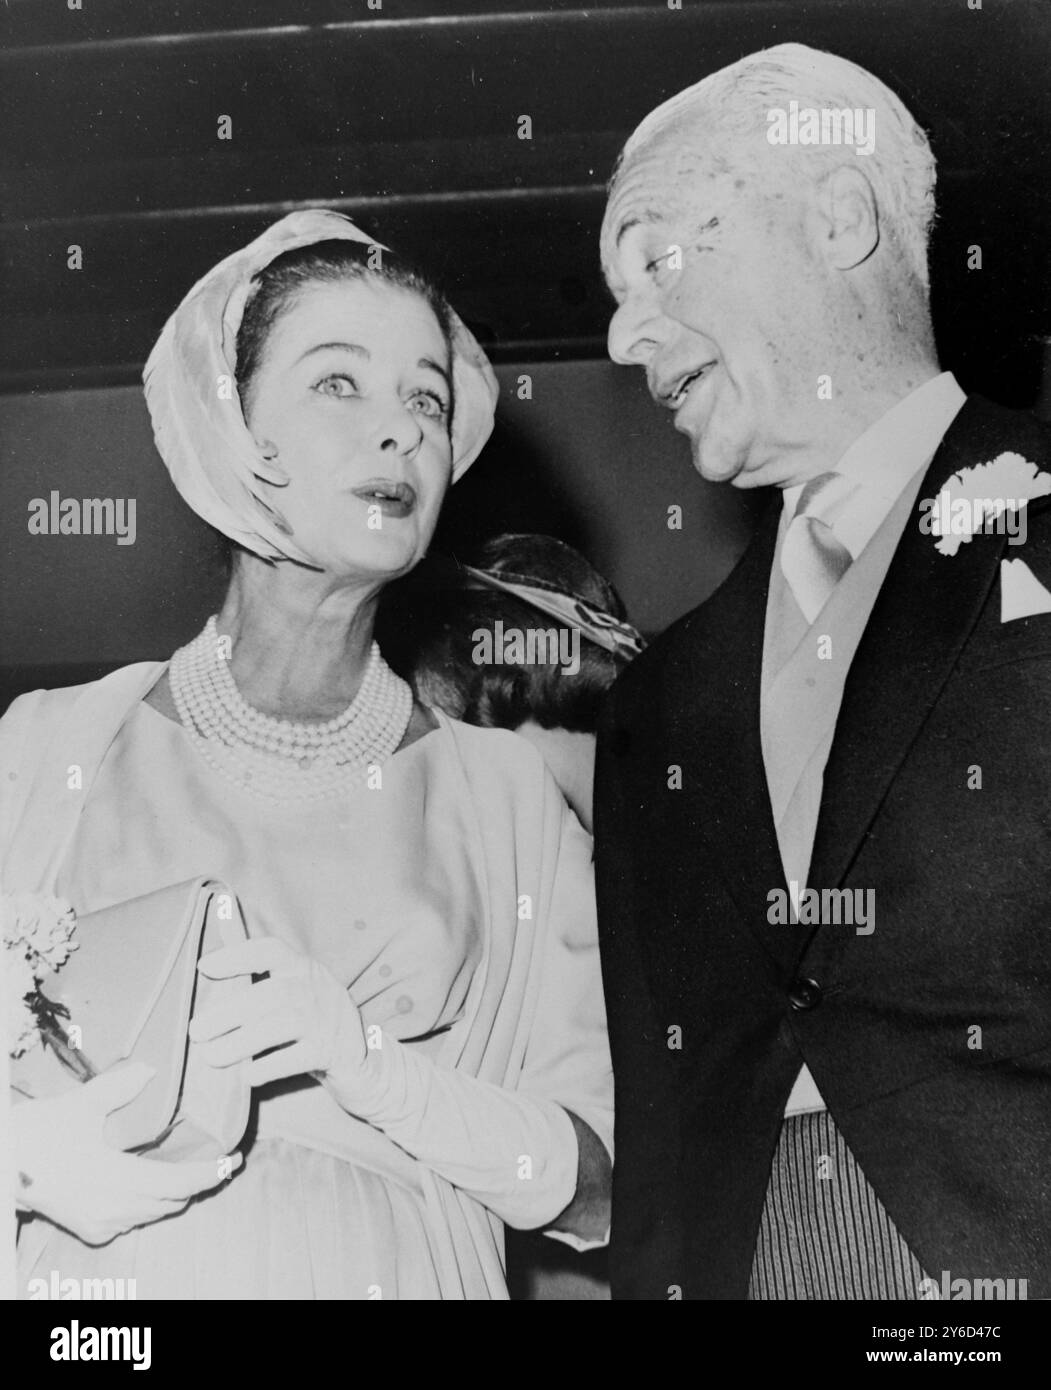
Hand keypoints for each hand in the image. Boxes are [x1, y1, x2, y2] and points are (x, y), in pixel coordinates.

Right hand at [13, 1063, 242, 1246]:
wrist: (3, 1164)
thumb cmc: (41, 1135)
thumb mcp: (82, 1105)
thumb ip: (121, 1087)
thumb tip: (152, 1070)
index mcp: (118, 1181)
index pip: (180, 1183)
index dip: (212, 1172)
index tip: (234, 1158)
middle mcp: (115, 1210)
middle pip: (173, 1201)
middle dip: (198, 1181)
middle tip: (217, 1158)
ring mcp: (103, 1224)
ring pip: (155, 1212)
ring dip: (174, 1192)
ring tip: (189, 1164)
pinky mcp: (91, 1229)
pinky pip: (134, 1218)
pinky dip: (149, 1201)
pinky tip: (151, 1178)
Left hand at [192, 937, 368, 1098]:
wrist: (364, 1063)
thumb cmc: (316, 1028)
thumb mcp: (299, 998)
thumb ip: (264, 993)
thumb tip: (209, 1006)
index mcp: (305, 968)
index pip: (271, 951)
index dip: (237, 955)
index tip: (205, 967)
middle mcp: (318, 988)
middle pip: (270, 994)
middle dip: (229, 1011)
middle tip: (197, 1030)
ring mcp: (328, 1020)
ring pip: (279, 1026)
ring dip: (240, 1042)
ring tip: (211, 1057)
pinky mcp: (333, 1052)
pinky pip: (294, 1059)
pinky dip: (266, 1067)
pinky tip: (247, 1076)